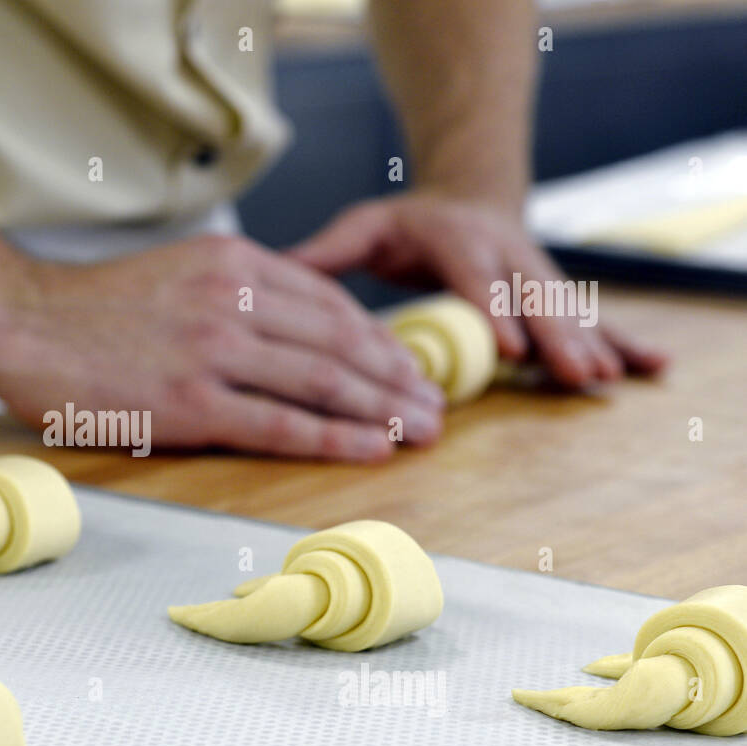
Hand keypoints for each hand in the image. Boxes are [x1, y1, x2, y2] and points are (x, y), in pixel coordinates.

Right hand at [0, 235, 447, 459]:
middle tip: (434, 406)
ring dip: (381, 410)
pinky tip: (370, 451)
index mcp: (232, 263)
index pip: (328, 301)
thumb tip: (281, 332)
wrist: (20, 322)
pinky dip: (333, 438)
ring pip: (322, 380)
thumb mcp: (173, 276)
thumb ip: (231, 295)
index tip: (405, 366)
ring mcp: (213, 350)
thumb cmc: (88, 310)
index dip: (378, 338)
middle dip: (397, 377)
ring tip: (420, 432)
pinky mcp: (191, 401)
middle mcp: (232, 299)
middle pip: (340, 340)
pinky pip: (280, 422)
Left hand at [287, 194, 667, 387]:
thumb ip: (324, 254)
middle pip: (534, 296)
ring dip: (591, 342)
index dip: (493, 311)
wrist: (465, 196)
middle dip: (556, 336)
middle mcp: (504, 252)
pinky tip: (650, 367)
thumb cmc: (405, 224)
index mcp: (455, 237)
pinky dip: (621, 339)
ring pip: (567, 308)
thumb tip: (267, 272)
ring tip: (610, 377)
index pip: (475, 276)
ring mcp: (534, 271)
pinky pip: (591, 315)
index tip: (507, 349)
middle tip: (574, 373)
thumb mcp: (362, 227)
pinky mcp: (553, 292)